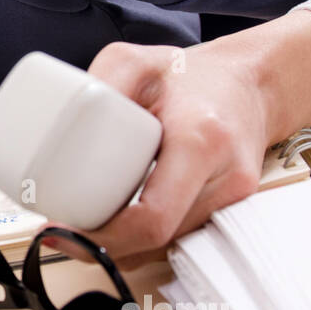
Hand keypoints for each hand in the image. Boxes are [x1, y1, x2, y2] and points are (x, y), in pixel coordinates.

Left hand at [43, 11, 310, 267]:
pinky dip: (143, 238)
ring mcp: (232, 198)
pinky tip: (116, 222)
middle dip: (102, 246)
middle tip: (60, 233)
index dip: (103, 237)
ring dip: (121, 246)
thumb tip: (57, 125)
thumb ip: (98, 85)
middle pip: (155, 242)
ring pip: (165, 247)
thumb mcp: (134, 62)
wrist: (252, 82)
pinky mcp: (228, 208)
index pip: (152, 218)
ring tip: (80, 227)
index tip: (62, 229)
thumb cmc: (192, 74)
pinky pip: (178, 237)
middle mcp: (224, 177)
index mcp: (200, 140)